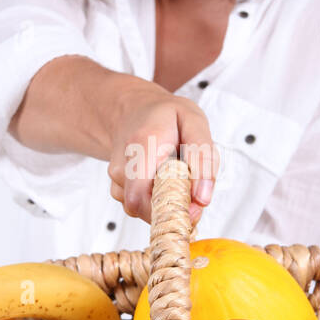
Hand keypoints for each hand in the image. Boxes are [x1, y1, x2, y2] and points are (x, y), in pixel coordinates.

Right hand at [107, 87, 220, 226]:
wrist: (133, 109)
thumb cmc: (165, 116)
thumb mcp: (194, 122)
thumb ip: (203, 159)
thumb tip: (202, 199)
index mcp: (143, 144)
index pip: (142, 196)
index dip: (169, 209)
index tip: (194, 208)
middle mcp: (123, 164)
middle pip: (142, 208)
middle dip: (171, 207)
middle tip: (190, 191)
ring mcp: (116, 178)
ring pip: (142, 210)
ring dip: (164, 202)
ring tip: (174, 177)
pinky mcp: (117, 188)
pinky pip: (139, 208)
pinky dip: (155, 201)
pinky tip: (162, 180)